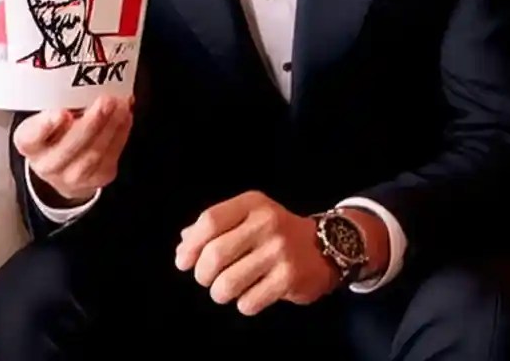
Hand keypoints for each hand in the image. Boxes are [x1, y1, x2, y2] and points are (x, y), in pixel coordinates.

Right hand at [14, 95, 132, 204]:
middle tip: (105, 101)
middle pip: (69, 146)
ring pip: (94, 152)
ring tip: (121, 104)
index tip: (61, 112)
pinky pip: (111, 156)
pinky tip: (125, 115)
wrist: (61, 168)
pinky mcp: (96, 179)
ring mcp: (71, 176)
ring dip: (111, 126)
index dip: (46, 126)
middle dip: (91, 123)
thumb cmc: (53, 132)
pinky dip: (121, 133)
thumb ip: (57, 103)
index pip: (32, 137)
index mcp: (29, 144)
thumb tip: (85, 77)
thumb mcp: (45, 117)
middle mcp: (46, 164)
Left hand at [174, 191, 340, 315]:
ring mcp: (280, 251)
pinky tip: (249, 296)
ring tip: (223, 291)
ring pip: (229, 282)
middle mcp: (267, 223)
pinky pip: (250, 300)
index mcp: (252, 204)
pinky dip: (243, 304)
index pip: (210, 221)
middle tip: (205, 279)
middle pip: (215, 254)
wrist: (327, 247)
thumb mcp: (248, 217)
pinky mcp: (289, 278)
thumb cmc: (276, 233)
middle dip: (202, 273)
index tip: (182, 262)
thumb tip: (183, 246)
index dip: (191, 245)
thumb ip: (214, 227)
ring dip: (219, 293)